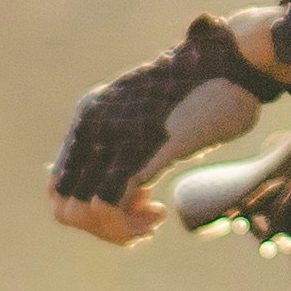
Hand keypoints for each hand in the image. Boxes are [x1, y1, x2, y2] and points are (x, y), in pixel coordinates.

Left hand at [48, 22, 282, 238]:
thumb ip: (128, 137)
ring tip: (150, 218)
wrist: (232, 62)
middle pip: (65, 205)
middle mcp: (92, 125)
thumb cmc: (205, 90)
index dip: (90, 209)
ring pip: (82, 212)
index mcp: (89, 115)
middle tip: (140, 216)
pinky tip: (158, 214)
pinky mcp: (139, 150)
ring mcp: (113, 137)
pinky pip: (109, 206)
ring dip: (116, 229)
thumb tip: (123, 183)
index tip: (131, 202)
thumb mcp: (153, 112)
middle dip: (102, 226)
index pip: (58, 185)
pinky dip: (129, 225)